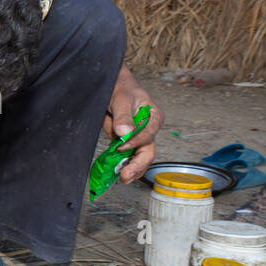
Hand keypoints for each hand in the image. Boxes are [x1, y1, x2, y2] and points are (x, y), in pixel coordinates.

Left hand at [103, 64, 160, 183]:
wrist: (112, 85)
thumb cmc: (120, 87)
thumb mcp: (121, 98)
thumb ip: (123, 116)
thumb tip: (124, 133)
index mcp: (154, 118)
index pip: (147, 136)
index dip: (134, 143)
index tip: (120, 146)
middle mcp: (149, 130)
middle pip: (148, 152)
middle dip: (137, 166)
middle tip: (125, 176)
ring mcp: (138, 137)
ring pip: (139, 157)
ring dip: (132, 170)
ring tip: (122, 179)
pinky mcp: (126, 141)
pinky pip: (127, 156)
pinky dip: (123, 165)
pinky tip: (117, 174)